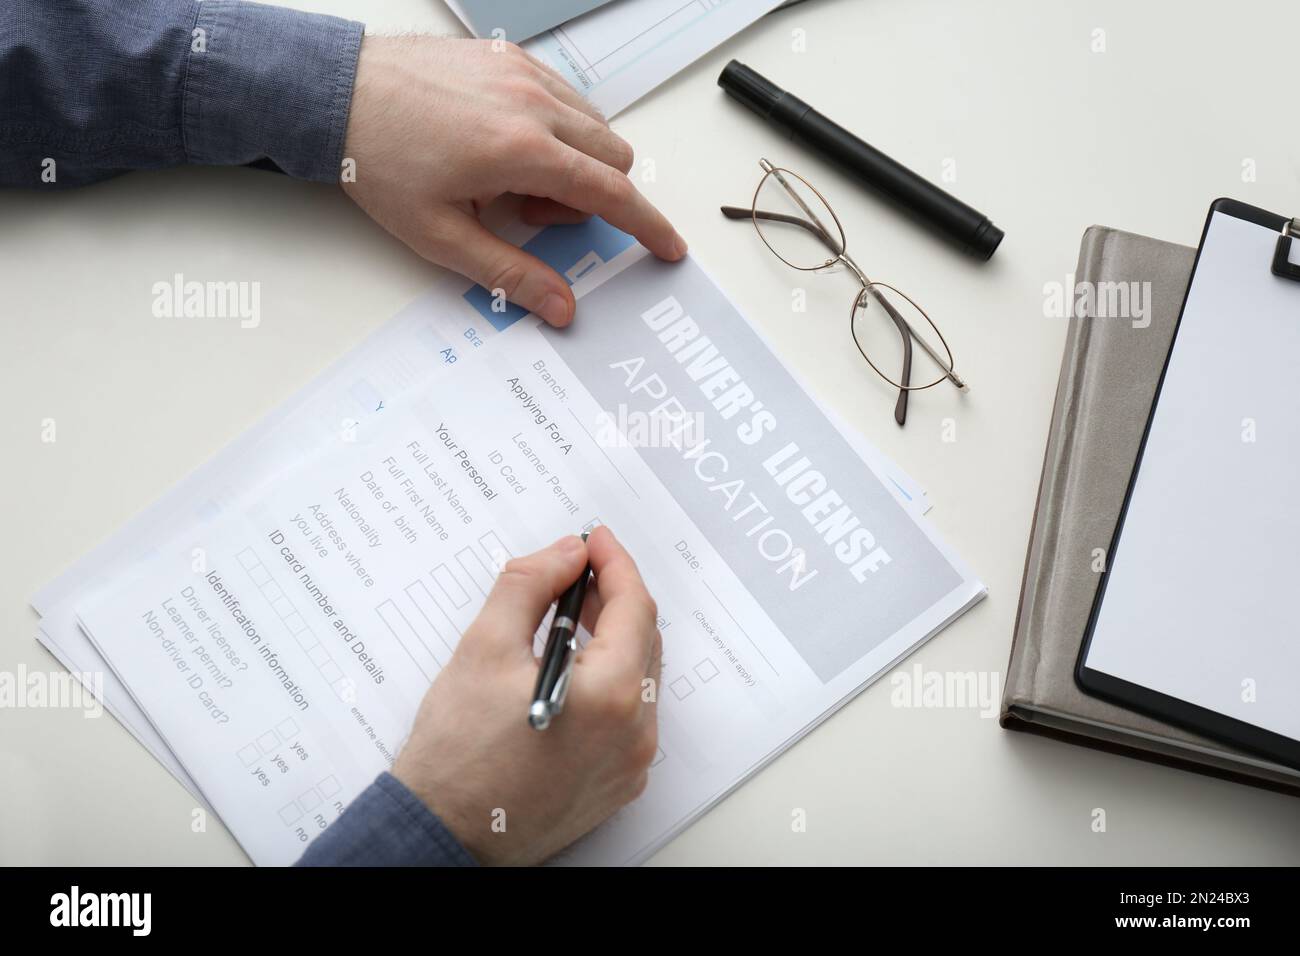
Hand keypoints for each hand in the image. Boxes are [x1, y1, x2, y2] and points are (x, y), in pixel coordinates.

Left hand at [340, 36, 686, 326]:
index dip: (648, 226)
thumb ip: (510, 274)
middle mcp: (534, 103)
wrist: (338, 93)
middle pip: (613, 156)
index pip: (612, 192)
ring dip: (576, 161)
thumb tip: (561, 307)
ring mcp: (524, 73)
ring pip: (594, 124)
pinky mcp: (510, 56)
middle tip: (532, 213)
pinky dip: (557, 128)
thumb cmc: (380, 160)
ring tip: (511, 179)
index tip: (669, 247)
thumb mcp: (440, 237)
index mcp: (523, 151)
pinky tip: (507, 144)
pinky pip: (565, 96)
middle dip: (593, 196)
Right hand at [392, 526, 662, 864]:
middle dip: (612, 598)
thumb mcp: (484, 647)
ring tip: (567, 617)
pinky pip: (627, 716)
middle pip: (642, 641)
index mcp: (610, 696)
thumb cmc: (456, 752)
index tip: (594, 540)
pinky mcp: (618, 784)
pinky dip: (606, 682)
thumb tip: (566, 554)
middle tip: (575, 572)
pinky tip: (569, 669)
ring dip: (610, 639)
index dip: (615, 564)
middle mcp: (634, 733)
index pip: (634, 607)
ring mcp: (630, 764)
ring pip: (636, 678)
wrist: (442, 834)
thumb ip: (530, 585)